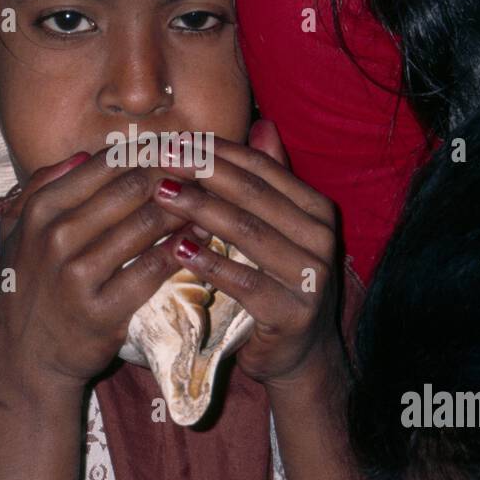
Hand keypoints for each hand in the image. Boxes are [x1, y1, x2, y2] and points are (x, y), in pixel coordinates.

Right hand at [0, 150, 190, 398]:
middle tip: (201, 172)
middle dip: (173, 175)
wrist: (25, 359)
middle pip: (132, 187)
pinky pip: (154, 268)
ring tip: (208, 202)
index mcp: (40, 210)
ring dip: (184, 209)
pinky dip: (182, 248)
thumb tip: (83, 154)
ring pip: (147, 224)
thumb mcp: (17, 234)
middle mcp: (56, 236)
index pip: (105, 163)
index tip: (175, 150)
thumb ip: (41, 188)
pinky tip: (200, 239)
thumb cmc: (30, 289)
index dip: (147, 152)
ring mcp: (78, 274)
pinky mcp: (104, 309)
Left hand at [151, 119, 340, 388]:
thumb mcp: (276, 229)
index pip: (260, 168)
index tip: (172, 139)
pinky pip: (246, 282)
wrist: (299, 356)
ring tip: (161, 193)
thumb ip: (269, 180)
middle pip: (252, 194)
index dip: (215, 150)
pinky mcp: (293, 313)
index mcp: (315, 209)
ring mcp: (311, 276)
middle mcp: (320, 237)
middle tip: (158, 158)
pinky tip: (178, 249)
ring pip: (247, 232)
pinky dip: (211, 263)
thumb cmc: (277, 285)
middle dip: (202, 171)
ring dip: (200, 209)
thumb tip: (262, 122)